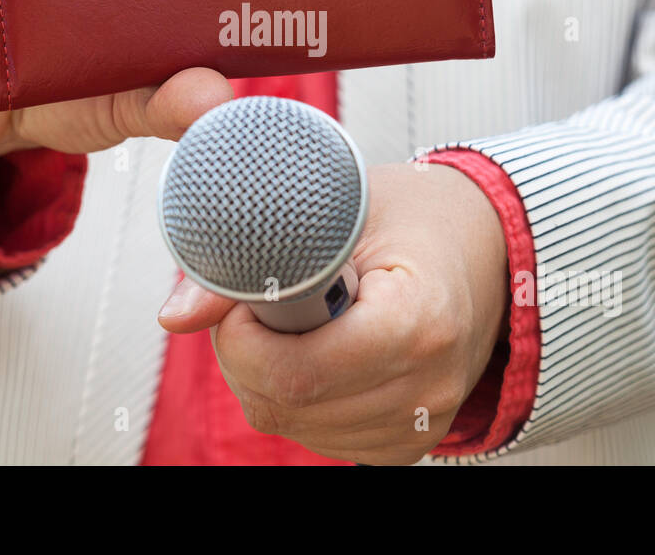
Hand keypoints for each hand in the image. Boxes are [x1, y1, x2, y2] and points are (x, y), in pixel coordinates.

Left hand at [158, 162, 508, 464]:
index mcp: (419, 322)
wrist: (481, 247)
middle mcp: (428, 387)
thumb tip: (173, 316)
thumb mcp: (338, 210)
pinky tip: (315, 349)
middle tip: (256, 301)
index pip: (295, 372)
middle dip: (244, 353)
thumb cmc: (412, 217)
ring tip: (294, 318)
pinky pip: (316, 436)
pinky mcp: (406, 444)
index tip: (242, 294)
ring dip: (266, 376)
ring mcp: (421, 424)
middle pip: (285, 405)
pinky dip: (296, 397)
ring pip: (291, 426)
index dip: (244, 335)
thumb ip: (252, 259)